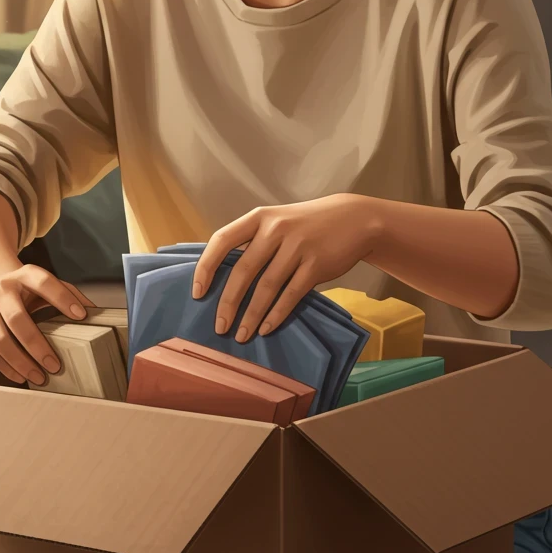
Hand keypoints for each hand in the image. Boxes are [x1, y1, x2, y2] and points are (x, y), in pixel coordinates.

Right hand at [0, 263, 95, 385]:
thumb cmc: (26, 288)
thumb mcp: (48, 283)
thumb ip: (70, 295)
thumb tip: (96, 315)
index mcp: (25, 274)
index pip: (45, 283)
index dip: (63, 299)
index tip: (81, 317)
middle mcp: (2, 289)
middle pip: (17, 319)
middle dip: (37, 345)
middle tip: (55, 365)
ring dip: (20, 362)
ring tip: (40, 377)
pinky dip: (5, 367)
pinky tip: (21, 377)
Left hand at [192, 195, 379, 341]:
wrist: (354, 219)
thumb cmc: (306, 224)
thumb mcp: (277, 221)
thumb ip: (252, 241)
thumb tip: (220, 276)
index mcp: (259, 217)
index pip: (222, 240)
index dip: (206, 267)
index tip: (197, 292)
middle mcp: (276, 229)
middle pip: (243, 270)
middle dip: (228, 303)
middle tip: (219, 326)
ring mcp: (297, 246)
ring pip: (267, 287)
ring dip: (251, 315)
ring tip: (242, 335)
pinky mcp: (317, 264)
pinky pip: (291, 294)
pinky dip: (276, 314)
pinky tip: (266, 328)